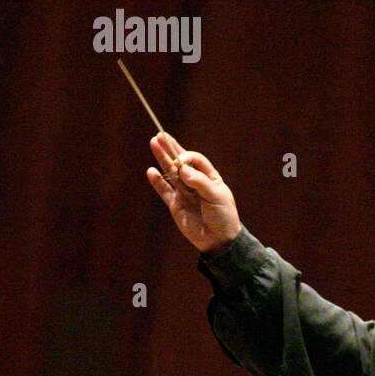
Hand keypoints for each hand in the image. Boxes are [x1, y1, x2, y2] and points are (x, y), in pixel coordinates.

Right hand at [146, 133, 241, 254]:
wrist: (219, 240)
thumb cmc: (223, 216)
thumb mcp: (216, 197)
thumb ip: (199, 182)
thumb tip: (181, 169)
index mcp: (210, 177)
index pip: (196, 160)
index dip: (186, 157)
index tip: (179, 162)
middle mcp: (195, 182)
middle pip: (181, 162)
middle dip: (171, 148)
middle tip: (159, 135)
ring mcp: (184, 193)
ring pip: (170, 173)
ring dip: (162, 159)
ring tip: (154, 143)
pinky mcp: (175, 205)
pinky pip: (164, 190)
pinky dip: (157, 181)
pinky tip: (150, 171)